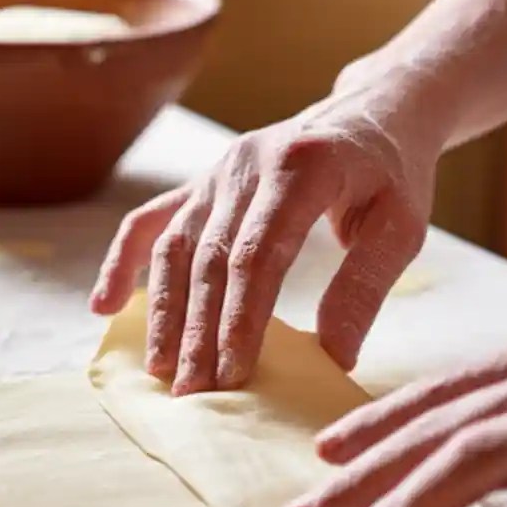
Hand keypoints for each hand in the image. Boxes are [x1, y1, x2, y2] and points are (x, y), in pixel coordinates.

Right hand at [90, 74, 449, 393]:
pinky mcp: (201, 183)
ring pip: (176, 247)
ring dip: (164, 312)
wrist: (371, 113)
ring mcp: (216, 172)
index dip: (240, 318)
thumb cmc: (392, 175)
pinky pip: (150, 221)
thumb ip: (365, 286)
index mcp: (300, 168)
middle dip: (199, 330)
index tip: (232, 375)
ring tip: (161, 370)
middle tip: (194, 392)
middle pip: (210, 258)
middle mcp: (247, 164)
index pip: (258, 255)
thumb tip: (332, 356)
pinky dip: (122, 261)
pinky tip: (104, 305)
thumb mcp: (402, 227)